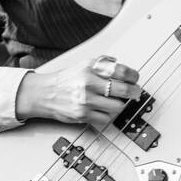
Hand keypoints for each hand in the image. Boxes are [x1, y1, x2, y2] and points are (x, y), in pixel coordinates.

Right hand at [15, 55, 141, 127]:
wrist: (46, 93)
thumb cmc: (67, 79)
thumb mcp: (84, 64)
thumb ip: (103, 63)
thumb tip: (120, 65)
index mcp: (90, 68)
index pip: (121, 70)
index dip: (133, 75)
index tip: (135, 79)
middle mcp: (88, 83)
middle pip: (123, 90)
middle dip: (134, 92)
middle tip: (135, 92)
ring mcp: (86, 101)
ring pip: (117, 106)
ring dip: (120, 104)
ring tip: (116, 100)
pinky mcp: (83, 115)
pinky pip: (106, 118)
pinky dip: (108, 114)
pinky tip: (104, 109)